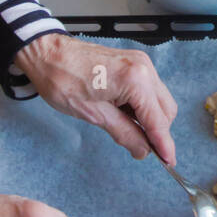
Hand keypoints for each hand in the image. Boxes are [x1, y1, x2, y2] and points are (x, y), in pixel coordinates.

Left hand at [14, 33, 177, 164]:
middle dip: (157, 131)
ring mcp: (141, 63)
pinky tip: (125, 113)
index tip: (169, 162)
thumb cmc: (63, 80)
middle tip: (141, 148)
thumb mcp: (94, 114)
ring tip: (126, 128)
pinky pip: (149, 90)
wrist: (47, 53)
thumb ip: (125, 133)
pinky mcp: (135, 63)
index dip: (164, 144)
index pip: (158, 120)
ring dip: (150, 119)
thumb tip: (143, 150)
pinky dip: (142, 106)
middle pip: (165, 110)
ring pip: (159, 100)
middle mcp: (144, 68)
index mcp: (136, 80)